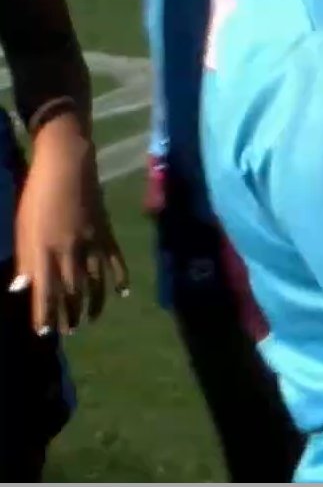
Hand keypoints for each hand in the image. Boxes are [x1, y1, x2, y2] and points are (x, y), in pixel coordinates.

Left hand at [11, 121, 128, 334]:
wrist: (66, 166)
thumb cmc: (36, 197)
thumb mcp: (23, 229)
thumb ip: (25, 260)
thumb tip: (22, 288)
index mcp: (43, 250)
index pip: (45, 291)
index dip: (45, 314)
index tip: (44, 333)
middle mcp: (69, 250)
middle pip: (72, 291)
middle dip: (70, 314)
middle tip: (69, 331)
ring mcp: (92, 242)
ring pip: (95, 281)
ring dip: (93, 303)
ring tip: (90, 319)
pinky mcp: (106, 232)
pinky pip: (116, 260)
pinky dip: (120, 278)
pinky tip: (122, 293)